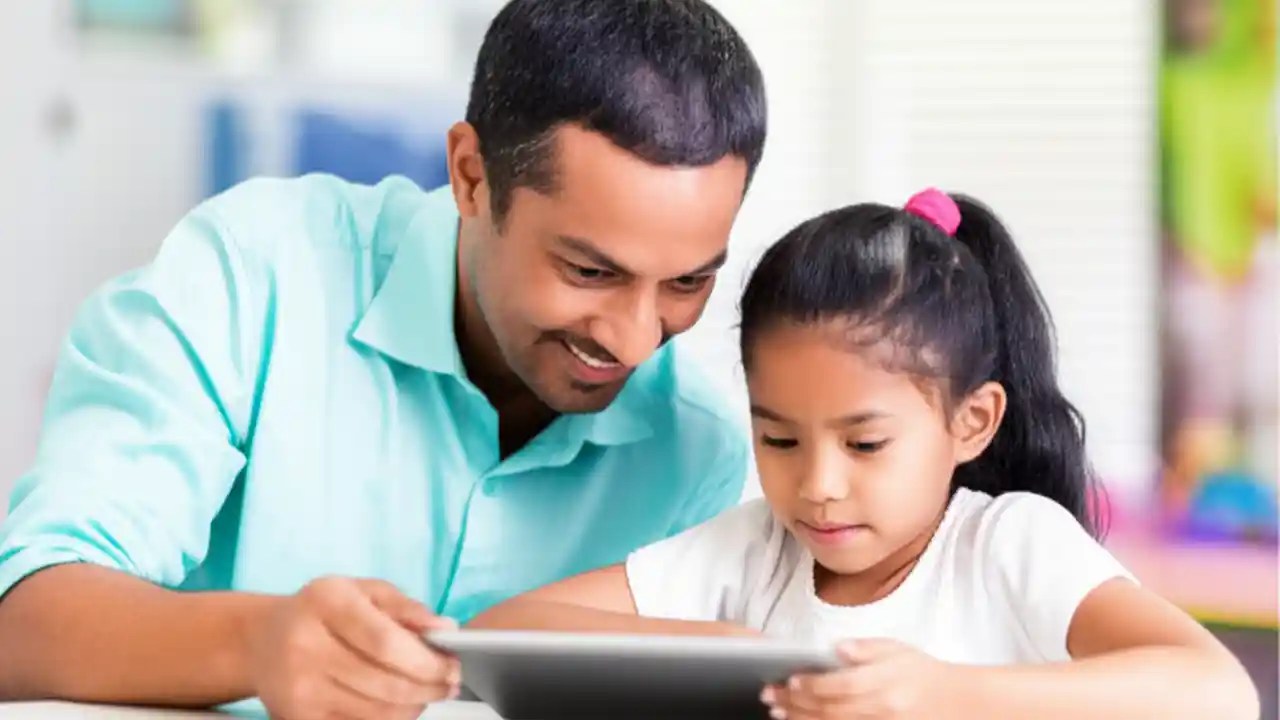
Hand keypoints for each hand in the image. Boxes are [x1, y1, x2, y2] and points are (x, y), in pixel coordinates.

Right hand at [247, 576, 460, 719]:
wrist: (264, 641)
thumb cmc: (324, 612)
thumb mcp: (365, 592)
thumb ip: (407, 608)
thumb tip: (445, 629)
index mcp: (326, 602)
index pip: (386, 643)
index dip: (427, 661)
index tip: (452, 665)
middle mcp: (305, 646)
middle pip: (385, 683)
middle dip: (428, 688)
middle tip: (450, 684)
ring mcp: (298, 688)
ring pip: (376, 713)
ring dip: (413, 707)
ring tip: (427, 694)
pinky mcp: (296, 719)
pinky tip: (399, 706)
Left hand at [762, 639, 965, 719]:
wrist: (953, 702)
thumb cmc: (921, 672)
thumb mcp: (896, 649)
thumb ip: (865, 648)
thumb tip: (838, 648)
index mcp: (884, 682)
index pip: (840, 686)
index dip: (811, 684)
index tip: (789, 679)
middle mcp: (880, 708)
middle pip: (830, 709)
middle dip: (796, 703)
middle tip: (770, 695)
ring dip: (801, 719)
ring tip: (777, 711)